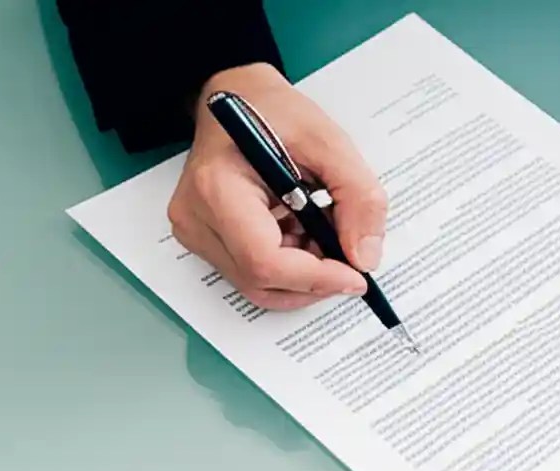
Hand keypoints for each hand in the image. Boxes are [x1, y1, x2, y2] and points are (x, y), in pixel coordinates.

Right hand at [167, 63, 388, 310]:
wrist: (238, 97)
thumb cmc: (275, 112)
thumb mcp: (330, 143)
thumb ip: (358, 198)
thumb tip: (365, 258)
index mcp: (219, 188)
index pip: (264, 260)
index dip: (316, 278)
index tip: (356, 275)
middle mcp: (196, 217)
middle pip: (261, 282)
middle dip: (314, 279)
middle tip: (348, 255)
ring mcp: (195, 231)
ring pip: (258, 285)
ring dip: (303, 274)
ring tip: (323, 232)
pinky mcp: (204, 238)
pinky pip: (251, 272)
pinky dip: (289, 265)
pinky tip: (304, 232)